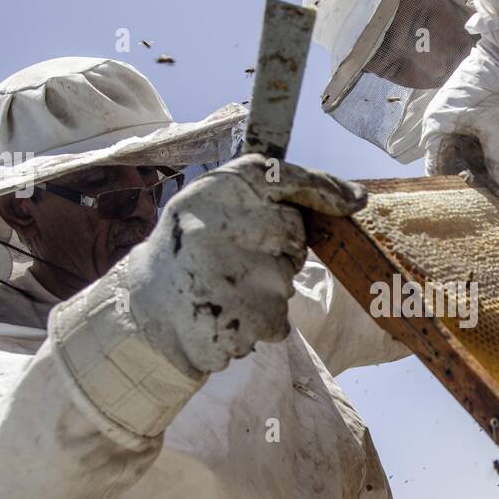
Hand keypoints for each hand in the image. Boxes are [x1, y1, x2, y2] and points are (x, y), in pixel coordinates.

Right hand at [125, 154, 365, 376]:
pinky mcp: (248, 320)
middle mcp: (225, 226)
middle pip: (293, 235)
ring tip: (219, 286)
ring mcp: (238, 277)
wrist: (144, 311)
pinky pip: (278, 318)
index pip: (286, 178)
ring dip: (263, 287)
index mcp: (215, 190)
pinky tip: (224, 313)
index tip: (355, 200)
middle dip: (277, 247)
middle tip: (231, 256)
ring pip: (285, 280)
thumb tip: (354, 200)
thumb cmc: (189, 249)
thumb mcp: (211, 203)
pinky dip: (258, 320)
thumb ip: (268, 191)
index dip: (325, 188)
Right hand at [421, 41, 498, 202]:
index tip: (471, 209)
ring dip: (491, 180)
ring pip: (477, 166)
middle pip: (457, 171)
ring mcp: (470, 132)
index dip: (453, 191)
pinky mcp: (489, 131)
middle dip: (475, 188)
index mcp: (437, 130)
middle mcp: (449, 134)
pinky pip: (491, 157)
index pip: (437, 172)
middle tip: (494, 209)